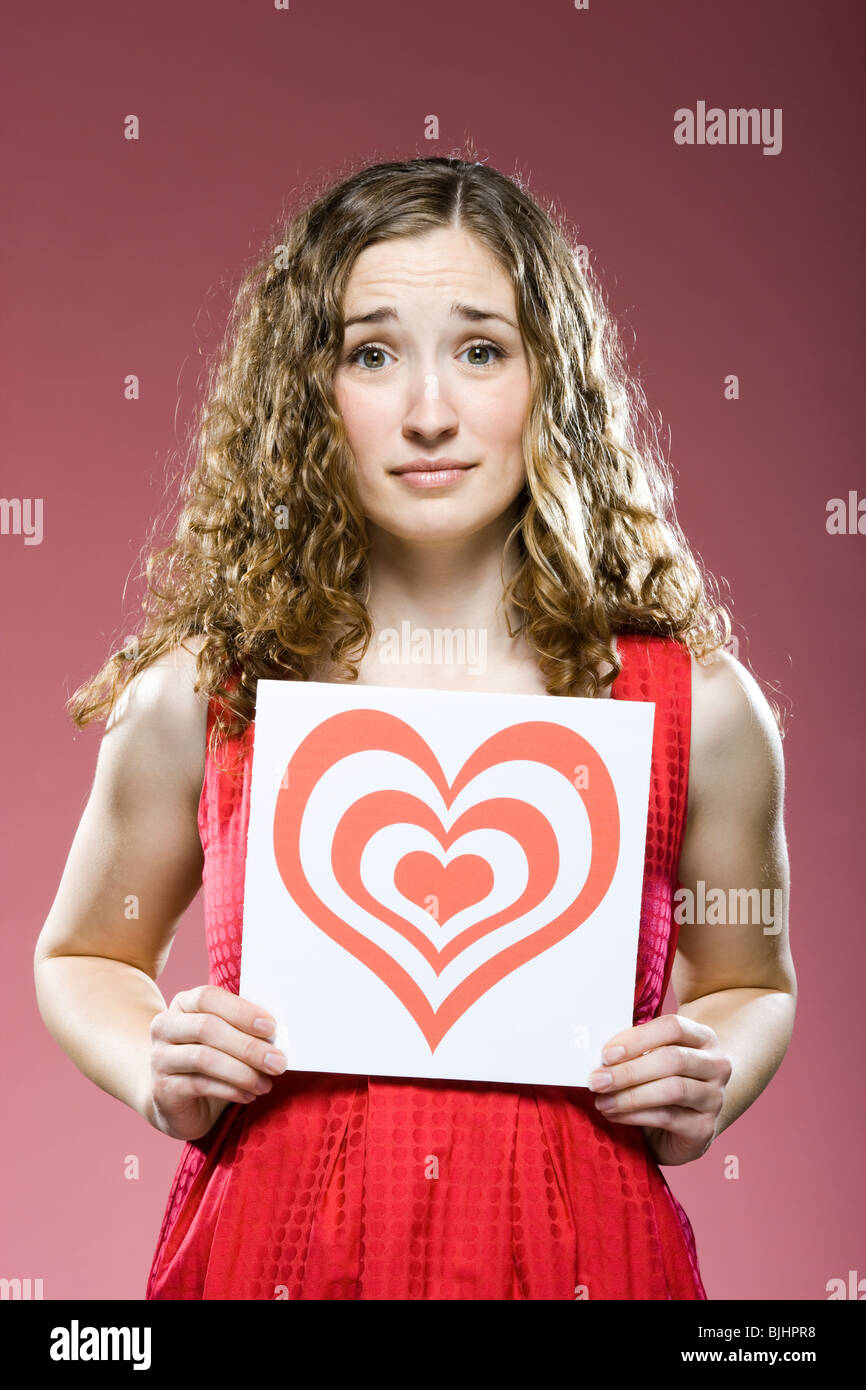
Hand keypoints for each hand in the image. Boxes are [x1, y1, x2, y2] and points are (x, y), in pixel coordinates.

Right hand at [145, 984, 286, 1140]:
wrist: (174, 1099)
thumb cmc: (209, 1060)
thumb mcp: (225, 1037)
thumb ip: (243, 1028)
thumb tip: (278, 1035)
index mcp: (183, 1004)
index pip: (208, 997)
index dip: (241, 1011)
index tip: (271, 1027)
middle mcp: (165, 1026)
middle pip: (207, 1028)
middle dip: (248, 1046)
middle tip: (278, 1061)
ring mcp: (159, 1058)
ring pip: (204, 1058)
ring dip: (243, 1072)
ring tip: (266, 1083)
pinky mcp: (162, 1088)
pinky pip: (200, 1085)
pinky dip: (231, 1090)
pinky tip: (249, 1095)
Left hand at [588, 1012, 732, 1165]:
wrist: (688, 1122)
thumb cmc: (663, 1080)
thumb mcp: (652, 1058)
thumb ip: (634, 1050)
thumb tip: (599, 1054)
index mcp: (703, 1038)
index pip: (673, 1027)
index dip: (638, 1038)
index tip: (606, 1054)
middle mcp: (716, 1065)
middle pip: (673, 1059)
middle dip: (629, 1071)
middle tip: (596, 1080)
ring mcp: (714, 1097)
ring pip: (673, 1089)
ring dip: (630, 1096)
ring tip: (601, 1101)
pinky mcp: (705, 1128)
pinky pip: (668, 1118)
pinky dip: (635, 1116)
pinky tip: (614, 1114)